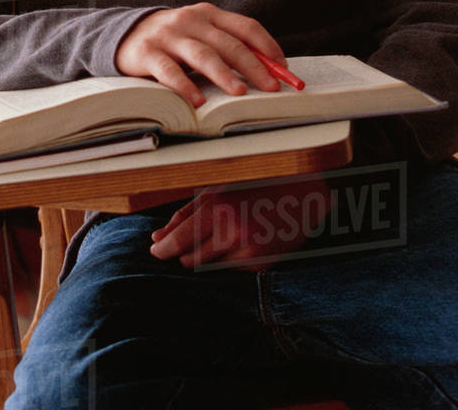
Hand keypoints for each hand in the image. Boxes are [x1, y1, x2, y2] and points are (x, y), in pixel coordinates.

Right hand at [115, 3, 285, 107]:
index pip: (245, 26)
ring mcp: (168, 35)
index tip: (283, 68)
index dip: (267, 46)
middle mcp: (190, 20)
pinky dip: (185, 86)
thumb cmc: (173, 39)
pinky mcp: (147, 52)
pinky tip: (198, 101)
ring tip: (240, 93)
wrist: (124, 33)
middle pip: (228, 43)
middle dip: (253, 66)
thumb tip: (268, 69)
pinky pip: (169, 71)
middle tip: (270, 87)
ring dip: (224, 74)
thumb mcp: (200, 34)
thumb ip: (227, 45)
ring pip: (202, 55)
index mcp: (208, 14)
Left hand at [149, 176, 330, 268]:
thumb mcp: (217, 192)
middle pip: (190, 259)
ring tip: (223, 236)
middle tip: (194, 239)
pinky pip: (230, 271)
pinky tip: (240, 243)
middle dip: (185, 253)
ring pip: (209, 267)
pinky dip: (228, 261)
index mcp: (218, 208)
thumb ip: (184, 215)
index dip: (163, 249)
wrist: (302, 196)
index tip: (155, 251)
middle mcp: (232, 231)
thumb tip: (156, 238)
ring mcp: (248, 251)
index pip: (179, 239)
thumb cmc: (255, 187)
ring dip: (207, 257)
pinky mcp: (260, 266)